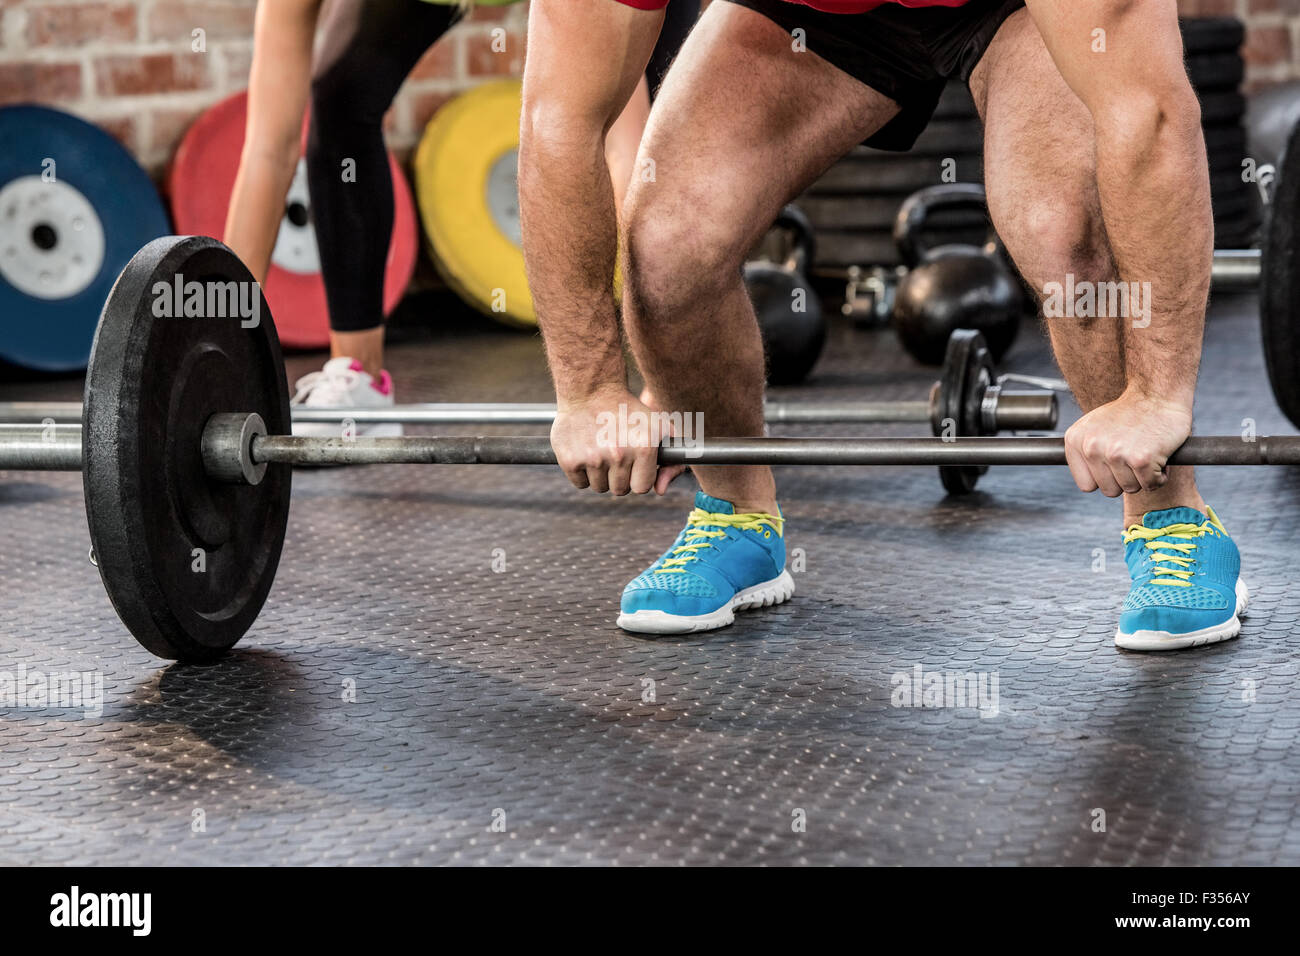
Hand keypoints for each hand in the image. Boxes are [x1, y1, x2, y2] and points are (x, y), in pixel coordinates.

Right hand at [551, 387, 684, 494]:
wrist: (591, 390)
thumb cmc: (628, 410)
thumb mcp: (659, 427)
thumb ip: (673, 461)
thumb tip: (660, 490)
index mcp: (643, 447)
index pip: (642, 487)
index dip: (638, 478)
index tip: (634, 466)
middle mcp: (619, 454)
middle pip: (620, 490)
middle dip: (619, 477)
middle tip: (615, 454)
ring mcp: (593, 458)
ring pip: (599, 487)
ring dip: (600, 475)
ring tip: (600, 450)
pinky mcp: (570, 460)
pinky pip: (580, 483)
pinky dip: (582, 473)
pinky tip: (585, 451)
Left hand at [1063, 391, 1192, 496]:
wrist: (1157, 394)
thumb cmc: (1130, 412)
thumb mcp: (1094, 427)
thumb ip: (1085, 451)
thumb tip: (1086, 482)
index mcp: (1075, 440)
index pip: (1087, 485)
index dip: (1105, 479)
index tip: (1114, 465)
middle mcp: (1091, 447)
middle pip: (1108, 490)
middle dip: (1125, 479)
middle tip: (1134, 455)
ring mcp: (1115, 454)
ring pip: (1130, 488)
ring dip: (1143, 476)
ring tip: (1145, 451)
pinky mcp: (1141, 459)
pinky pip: (1151, 484)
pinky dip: (1159, 475)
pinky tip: (1158, 455)